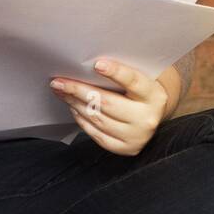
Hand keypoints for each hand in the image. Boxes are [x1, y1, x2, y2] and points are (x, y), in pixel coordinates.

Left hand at [49, 58, 167, 156]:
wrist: (153, 117)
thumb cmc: (141, 93)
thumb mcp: (140, 80)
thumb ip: (121, 75)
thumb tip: (86, 67)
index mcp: (154, 96)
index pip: (133, 81)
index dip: (116, 72)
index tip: (97, 64)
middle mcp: (147, 118)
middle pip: (108, 103)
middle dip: (80, 91)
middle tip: (59, 82)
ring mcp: (136, 136)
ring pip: (99, 119)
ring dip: (76, 104)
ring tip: (62, 93)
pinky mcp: (125, 148)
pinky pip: (98, 135)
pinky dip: (82, 121)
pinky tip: (74, 108)